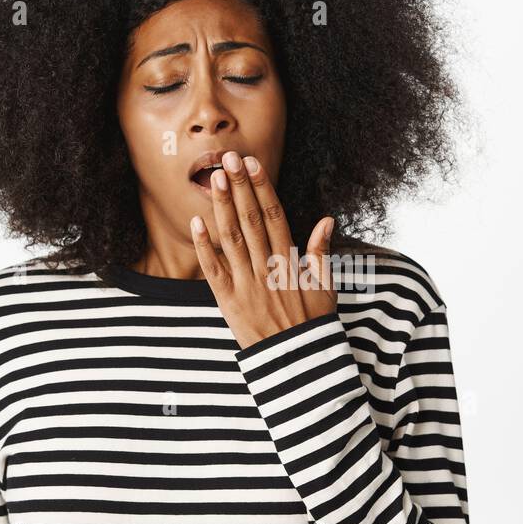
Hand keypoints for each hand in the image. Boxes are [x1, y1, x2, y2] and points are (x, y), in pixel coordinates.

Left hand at [189, 150, 337, 350]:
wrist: (296, 365)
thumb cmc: (313, 324)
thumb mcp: (325, 287)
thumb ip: (320, 252)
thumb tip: (326, 220)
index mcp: (290, 262)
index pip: (275, 216)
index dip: (263, 188)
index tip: (254, 164)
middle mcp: (267, 268)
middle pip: (251, 219)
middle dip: (239, 186)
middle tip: (228, 158)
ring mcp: (247, 284)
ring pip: (232, 238)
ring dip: (221, 206)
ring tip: (213, 178)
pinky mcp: (229, 301)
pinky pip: (213, 269)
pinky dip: (204, 246)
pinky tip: (196, 222)